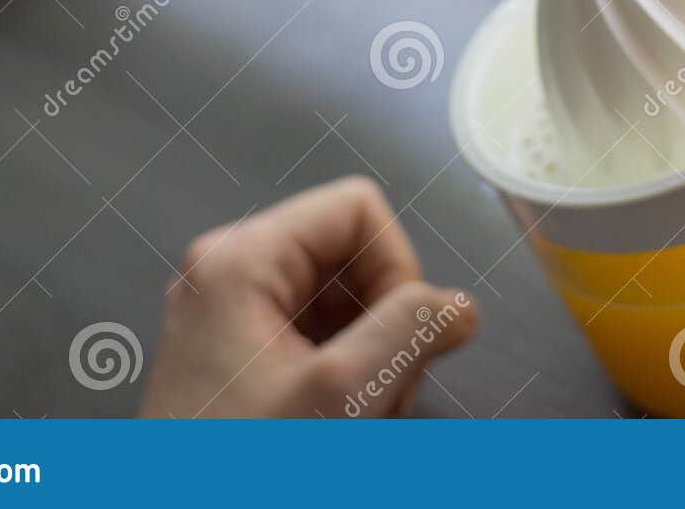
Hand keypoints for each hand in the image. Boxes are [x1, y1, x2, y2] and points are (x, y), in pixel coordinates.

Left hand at [141, 176, 476, 417]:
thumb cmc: (234, 474)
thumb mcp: (337, 393)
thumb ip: (409, 331)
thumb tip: (457, 305)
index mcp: (239, 260)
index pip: (358, 210)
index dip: (397, 267)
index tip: (399, 336)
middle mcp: (227, 275)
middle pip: (351, 255)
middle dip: (385, 322)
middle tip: (381, 390)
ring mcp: (229, 317)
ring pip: (340, 301)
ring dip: (369, 355)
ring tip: (359, 415)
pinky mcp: (236, 356)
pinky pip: (316, 336)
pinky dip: (344, 374)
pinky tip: (339, 420)